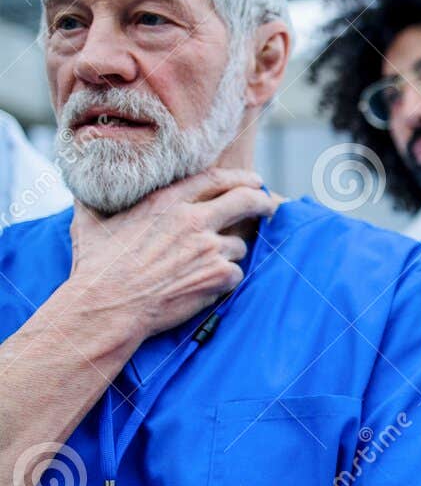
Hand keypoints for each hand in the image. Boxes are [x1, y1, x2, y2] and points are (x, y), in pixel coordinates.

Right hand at [64, 168, 272, 347]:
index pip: (216, 179)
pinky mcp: (218, 275)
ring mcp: (210, 248)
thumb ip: (95, 200)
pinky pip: (236, 274)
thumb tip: (86, 187)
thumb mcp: (91, 222)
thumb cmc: (96, 267)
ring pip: (239, 245)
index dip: (240, 179)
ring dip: (229, 254)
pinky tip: (205, 286)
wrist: (108, 306)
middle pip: (245, 201)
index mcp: (167, 201)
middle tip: (269, 206)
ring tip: (205, 267)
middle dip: (262, 201)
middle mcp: (193, 220)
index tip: (254, 181)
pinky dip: (225, 280)